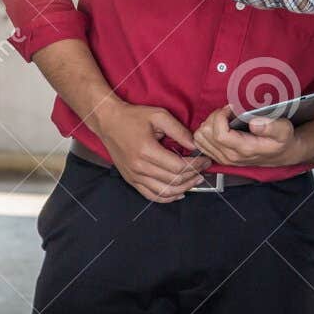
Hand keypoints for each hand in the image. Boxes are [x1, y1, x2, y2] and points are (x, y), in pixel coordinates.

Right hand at [93, 101, 208, 202]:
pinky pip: (151, 195)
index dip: (196, 165)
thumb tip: (195, 145)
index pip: (178, 166)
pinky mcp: (131, 180)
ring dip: (184, 188)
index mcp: (146, 150)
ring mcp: (134, 176)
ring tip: (195, 180)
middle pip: (174, 180)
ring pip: (164, 191)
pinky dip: (167, 197)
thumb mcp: (159, 115)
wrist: (108, 122)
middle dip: (193, 175)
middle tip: (204, 168)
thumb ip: (178, 131)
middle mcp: (139, 167)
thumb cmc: (133, 116)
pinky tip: (179, 193)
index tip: (205, 159)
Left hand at [192, 107, 306, 168]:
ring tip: (223, 118)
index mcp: (244, 149)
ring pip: (200, 138)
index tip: (231, 108)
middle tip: (227, 112)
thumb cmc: (281, 141)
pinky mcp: (219, 157)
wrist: (280, 154)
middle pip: (206, 134)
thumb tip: (254, 123)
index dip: (220, 116)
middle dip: (214, 117)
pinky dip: (205, 131)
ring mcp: (223, 158)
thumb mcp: (284, 131)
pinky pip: (200, 143)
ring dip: (209, 123)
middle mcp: (230, 156)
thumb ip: (272, 126)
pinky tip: (218, 126)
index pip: (219, 134)